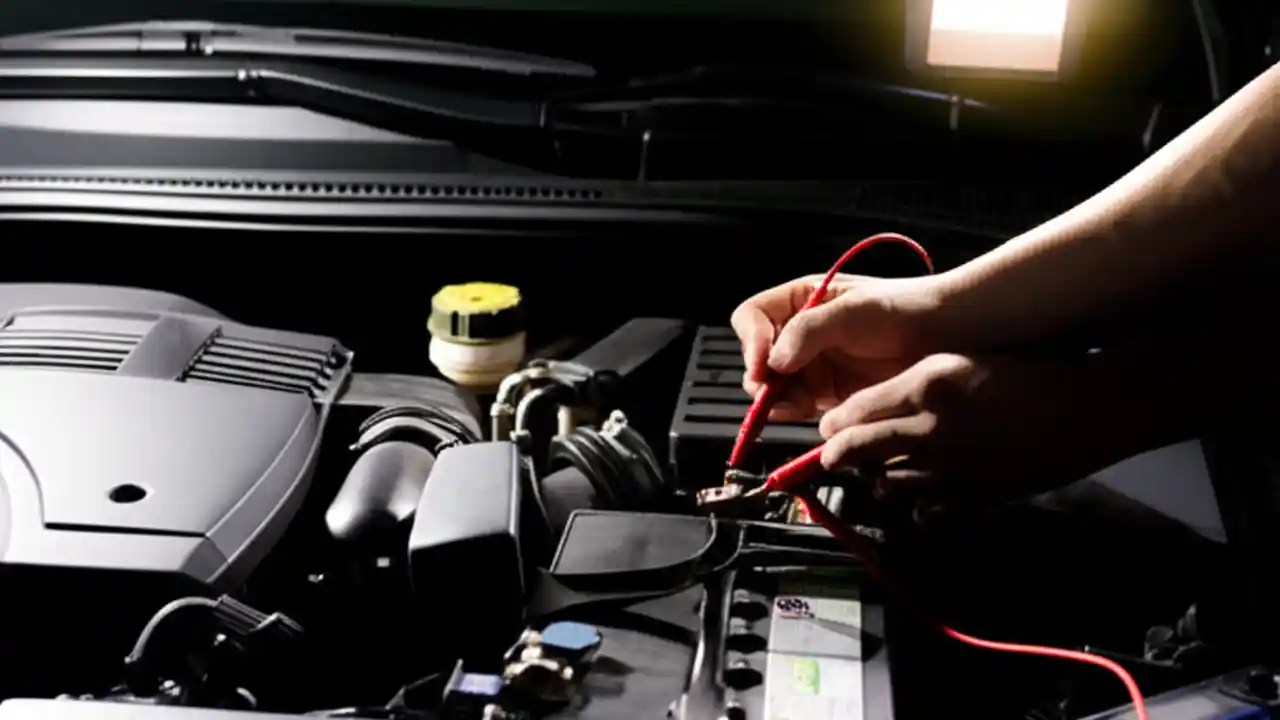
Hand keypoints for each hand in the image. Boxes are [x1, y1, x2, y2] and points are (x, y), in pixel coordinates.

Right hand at [730, 274, 943, 419]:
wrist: (947, 338)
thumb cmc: (904, 311)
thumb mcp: (855, 311)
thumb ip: (810, 331)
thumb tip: (774, 362)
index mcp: (801, 301)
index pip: (753, 317)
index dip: (752, 341)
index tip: (764, 364)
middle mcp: (800, 333)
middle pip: (757, 356)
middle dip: (760, 375)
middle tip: (769, 392)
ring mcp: (812, 364)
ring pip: (773, 385)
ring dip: (774, 398)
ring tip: (789, 405)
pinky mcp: (827, 394)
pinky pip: (796, 406)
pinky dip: (792, 412)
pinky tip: (799, 413)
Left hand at [816, 354, 1139, 521]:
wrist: (1083, 410)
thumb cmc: (1024, 374)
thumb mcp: (959, 362)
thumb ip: (911, 386)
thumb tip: (866, 412)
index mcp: (926, 383)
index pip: (853, 409)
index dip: (834, 424)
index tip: (828, 430)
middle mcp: (930, 427)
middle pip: (856, 449)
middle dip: (837, 456)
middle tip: (832, 457)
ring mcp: (949, 467)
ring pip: (884, 484)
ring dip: (880, 479)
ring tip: (885, 471)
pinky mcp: (971, 497)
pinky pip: (922, 512)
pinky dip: (919, 506)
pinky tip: (928, 492)